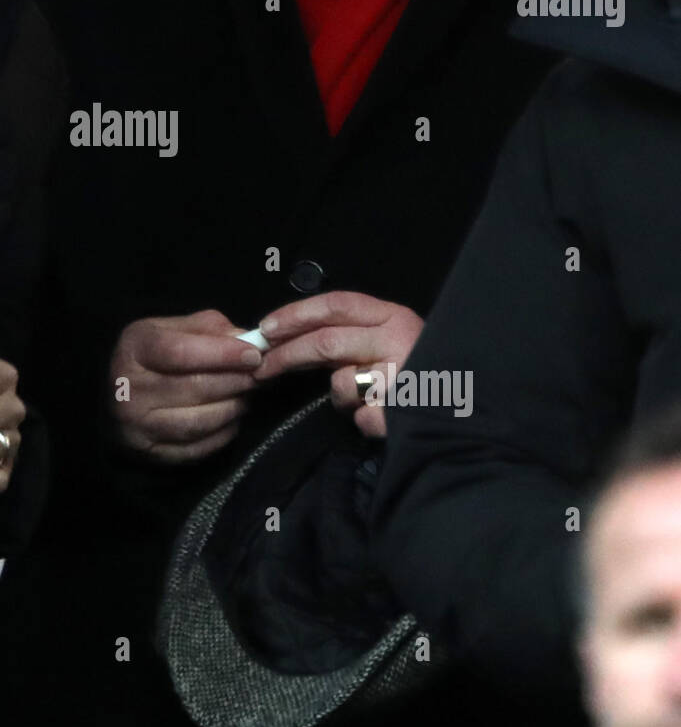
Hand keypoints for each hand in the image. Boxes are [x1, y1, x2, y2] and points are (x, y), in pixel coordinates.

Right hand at [109, 310, 261, 463]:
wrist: (119, 399)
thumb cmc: (154, 358)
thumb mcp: (171, 329)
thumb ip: (208, 328)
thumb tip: (245, 341)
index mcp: (133, 349)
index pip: (180, 352)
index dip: (222, 354)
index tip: (254, 355)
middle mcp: (128, 389)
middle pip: (194, 387)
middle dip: (235, 381)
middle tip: (259, 375)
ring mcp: (137, 426)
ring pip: (199, 421)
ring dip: (233, 408)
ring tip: (246, 395)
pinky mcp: (151, 453)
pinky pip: (199, 448)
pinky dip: (224, 433)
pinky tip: (232, 418)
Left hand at [255, 292, 424, 437]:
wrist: (466, 404)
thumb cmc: (416, 369)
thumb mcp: (388, 338)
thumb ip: (349, 334)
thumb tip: (287, 339)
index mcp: (392, 315)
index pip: (336, 305)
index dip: (297, 314)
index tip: (266, 328)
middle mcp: (399, 338)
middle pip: (327, 342)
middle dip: (287, 356)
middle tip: (260, 368)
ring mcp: (403, 375)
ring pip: (342, 384)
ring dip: (338, 396)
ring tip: (357, 399)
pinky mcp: (406, 411)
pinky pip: (362, 418)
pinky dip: (361, 422)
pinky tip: (379, 417)